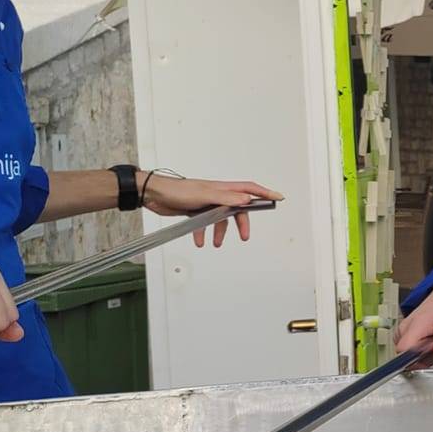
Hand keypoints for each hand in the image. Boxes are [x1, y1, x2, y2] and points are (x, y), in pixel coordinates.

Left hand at [143, 173, 284, 246]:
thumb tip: (247, 200)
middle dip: (241, 223)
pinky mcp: (196, 211)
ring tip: (216, 243)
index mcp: (223, 188)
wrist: (154, 194)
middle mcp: (217, 195)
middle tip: (245, 236)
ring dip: (220, 232)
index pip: (250, 189)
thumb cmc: (178, 190)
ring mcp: (207, 203)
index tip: (278, 198)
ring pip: (220, 218)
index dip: (265, 193)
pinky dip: (203, 232)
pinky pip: (205, 223)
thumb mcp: (206, 195)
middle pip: (237, 208)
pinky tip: (199, 240)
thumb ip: (227, 198)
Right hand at [394, 279, 432, 363]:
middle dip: (427, 357)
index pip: (404, 350)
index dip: (417, 360)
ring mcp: (402, 331)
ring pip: (410, 356)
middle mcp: (406, 327)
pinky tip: (432, 341)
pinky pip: (410, 352)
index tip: (432, 355)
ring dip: (426, 355)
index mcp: (418, 324)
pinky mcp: (402, 335)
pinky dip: (423, 351)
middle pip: (408, 356)